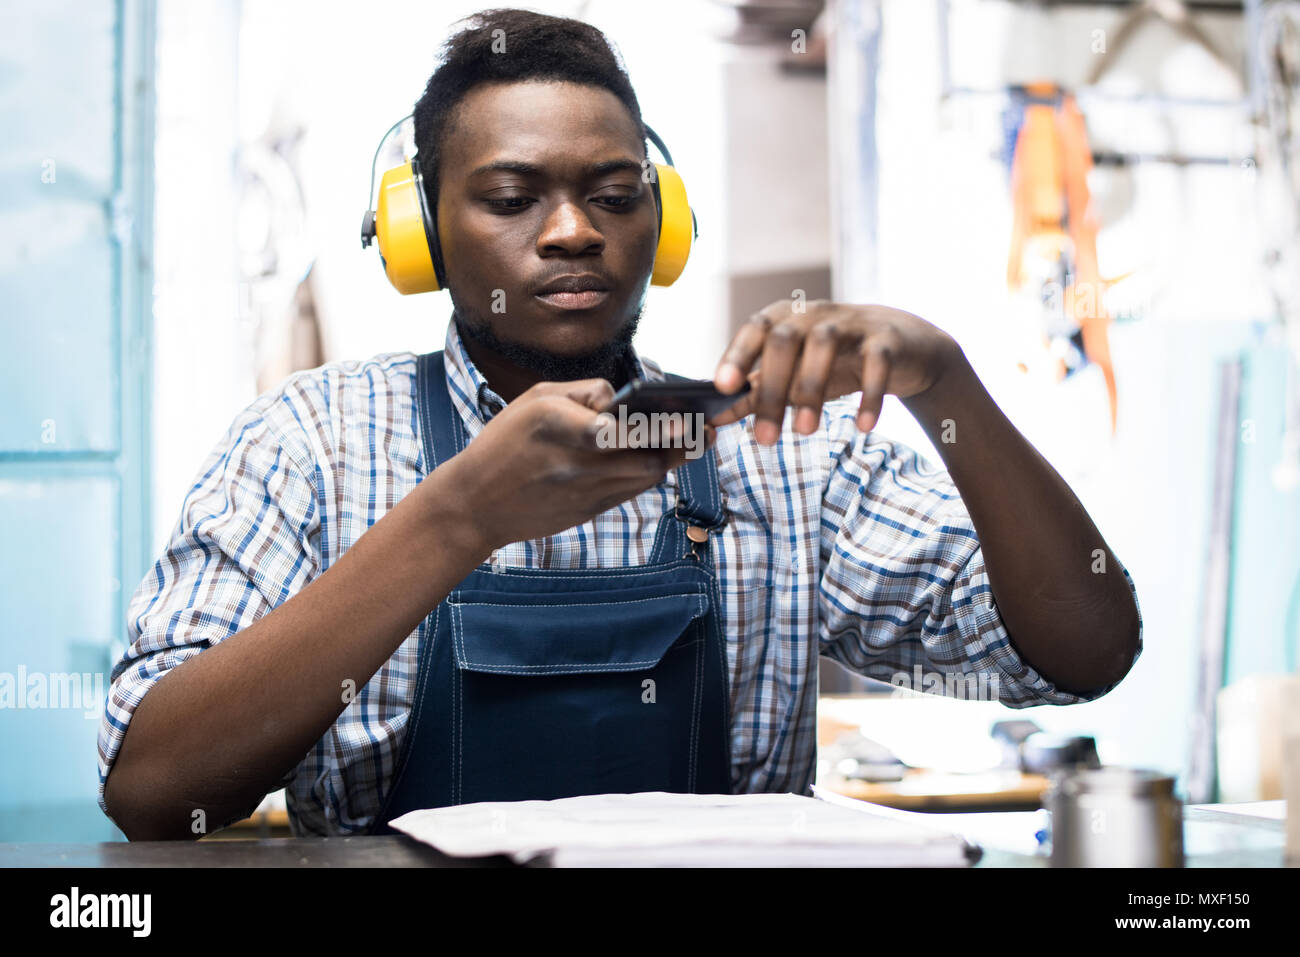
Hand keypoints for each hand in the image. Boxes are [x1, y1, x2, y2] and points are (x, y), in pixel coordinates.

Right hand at [430, 378, 713, 551]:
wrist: (477, 504)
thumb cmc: (505, 442)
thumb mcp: (534, 399)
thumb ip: (583, 392)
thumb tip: (624, 395)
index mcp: (554, 424)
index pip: (611, 427)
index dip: (650, 427)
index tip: (681, 418)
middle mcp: (573, 460)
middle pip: (640, 456)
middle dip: (678, 443)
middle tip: (707, 428)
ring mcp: (583, 490)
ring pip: (644, 476)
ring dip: (673, 459)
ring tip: (700, 440)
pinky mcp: (589, 510)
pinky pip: (633, 490)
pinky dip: (652, 472)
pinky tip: (667, 457)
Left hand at [710, 300, 961, 443]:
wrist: (901, 347)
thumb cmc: (835, 361)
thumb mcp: (792, 375)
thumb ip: (753, 393)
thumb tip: (712, 417)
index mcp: (784, 319)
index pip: (754, 330)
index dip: (737, 355)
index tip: (722, 387)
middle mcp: (813, 314)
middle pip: (784, 341)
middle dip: (772, 389)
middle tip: (765, 438)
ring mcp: (852, 324)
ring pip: (824, 345)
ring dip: (811, 389)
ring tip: (804, 431)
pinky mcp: (886, 341)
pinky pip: (876, 363)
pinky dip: (869, 395)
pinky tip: (863, 426)